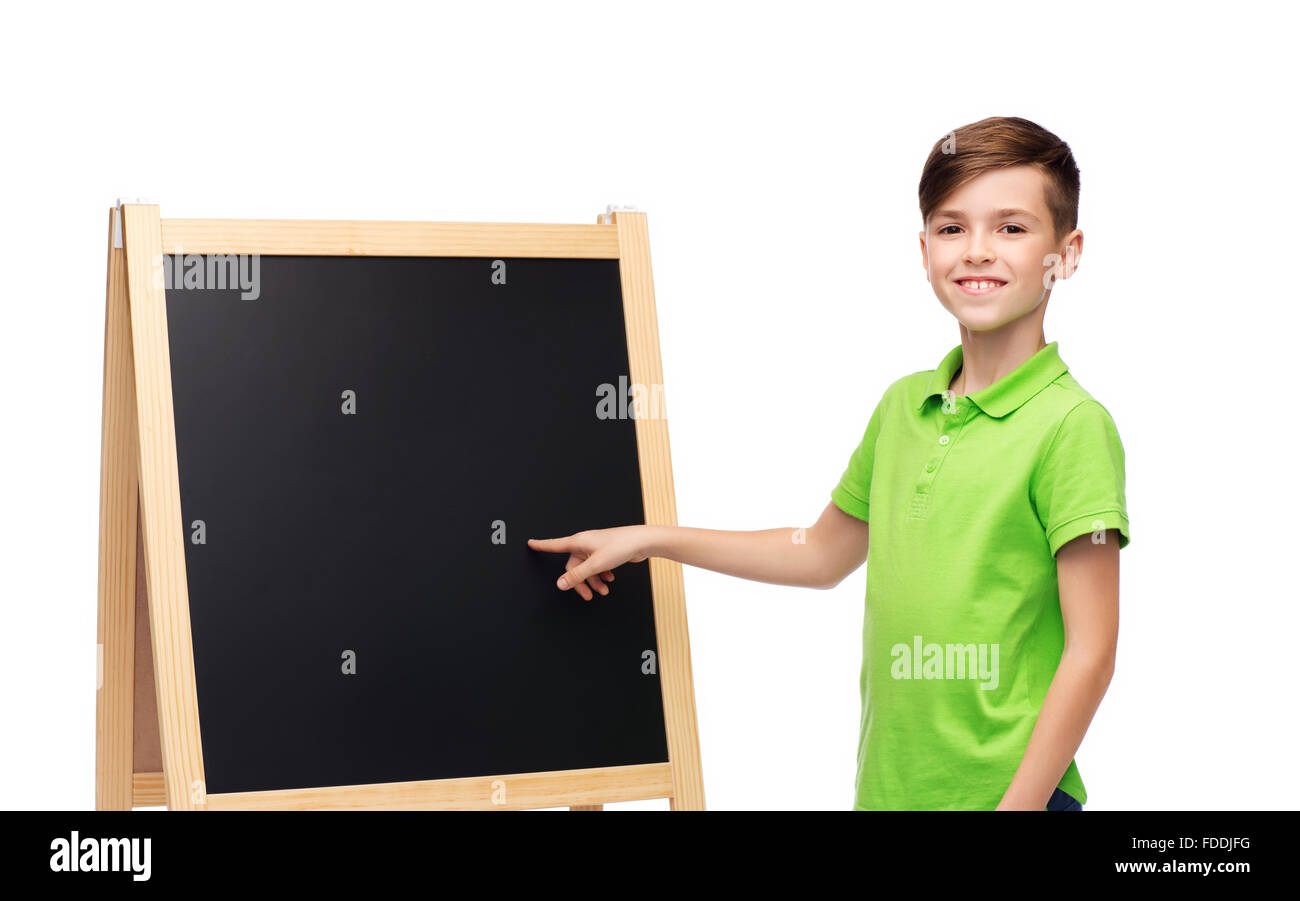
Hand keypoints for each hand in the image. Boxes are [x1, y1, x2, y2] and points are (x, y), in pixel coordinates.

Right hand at [526, 526, 650, 600]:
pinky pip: (597, 567)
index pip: (555, 544)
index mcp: (579, 542)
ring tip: (604, 590)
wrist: (642, 542)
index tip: (531, 543)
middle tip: (587, 596)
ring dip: (594, 581)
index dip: (542, 545)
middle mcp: (585, 543)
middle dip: (580, 582)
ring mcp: (595, 548)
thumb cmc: (620, 546)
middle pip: (573, 566)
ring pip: (587, 568)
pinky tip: (610, 580)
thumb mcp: (596, 564)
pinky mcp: (605, 552)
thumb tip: (560, 584)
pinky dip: (601, 575)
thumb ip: (577, 576)